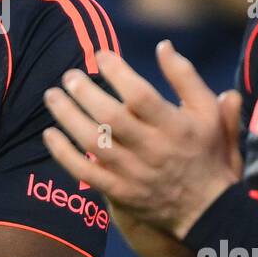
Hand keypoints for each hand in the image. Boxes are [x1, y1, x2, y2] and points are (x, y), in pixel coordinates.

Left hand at [41, 42, 241, 242]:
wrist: (208, 211)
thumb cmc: (206, 152)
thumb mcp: (208, 112)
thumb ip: (185, 77)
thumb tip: (162, 45)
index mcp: (176, 127)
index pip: (140, 96)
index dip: (117, 72)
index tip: (101, 55)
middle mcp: (154, 150)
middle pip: (111, 118)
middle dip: (85, 93)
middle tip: (69, 75)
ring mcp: (134, 173)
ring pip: (94, 143)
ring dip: (68, 117)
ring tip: (52, 96)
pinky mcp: (120, 192)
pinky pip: (85, 173)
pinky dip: (64, 154)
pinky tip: (49, 133)